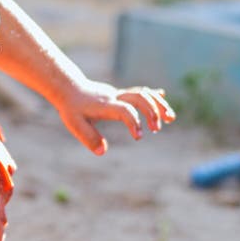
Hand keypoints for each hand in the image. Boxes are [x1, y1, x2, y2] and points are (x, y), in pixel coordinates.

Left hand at [56, 80, 175, 155]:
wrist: (68, 88)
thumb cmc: (71, 108)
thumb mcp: (74, 124)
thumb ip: (88, 137)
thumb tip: (103, 152)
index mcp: (105, 106)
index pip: (124, 110)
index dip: (134, 122)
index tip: (139, 137)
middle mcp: (114, 97)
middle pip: (138, 97)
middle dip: (152, 112)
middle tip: (157, 129)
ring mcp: (118, 94)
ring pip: (143, 94)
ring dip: (158, 104)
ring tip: (171, 118)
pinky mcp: (120, 94)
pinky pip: (139, 92)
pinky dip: (152, 95)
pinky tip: (163, 96)